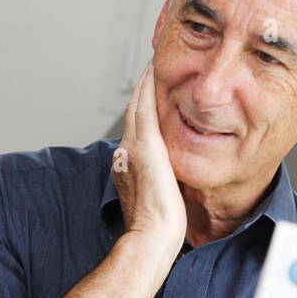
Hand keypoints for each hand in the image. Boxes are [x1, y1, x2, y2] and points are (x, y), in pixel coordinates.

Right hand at [114, 63, 186, 253]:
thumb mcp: (159, 197)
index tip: (150, 91)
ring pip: (137, 104)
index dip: (142, 106)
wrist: (152, 236)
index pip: (136, 128)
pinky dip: (147, 86)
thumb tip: (171, 179)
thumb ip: (161, 181)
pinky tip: (154, 69)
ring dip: (144, 81)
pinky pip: (145, 106)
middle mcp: (126, 152)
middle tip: (151, 65)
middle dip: (141, 88)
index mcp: (128, 165)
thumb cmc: (158, 228)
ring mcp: (133, 147)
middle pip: (133, 111)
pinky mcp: (145, 146)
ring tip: (153, 60)